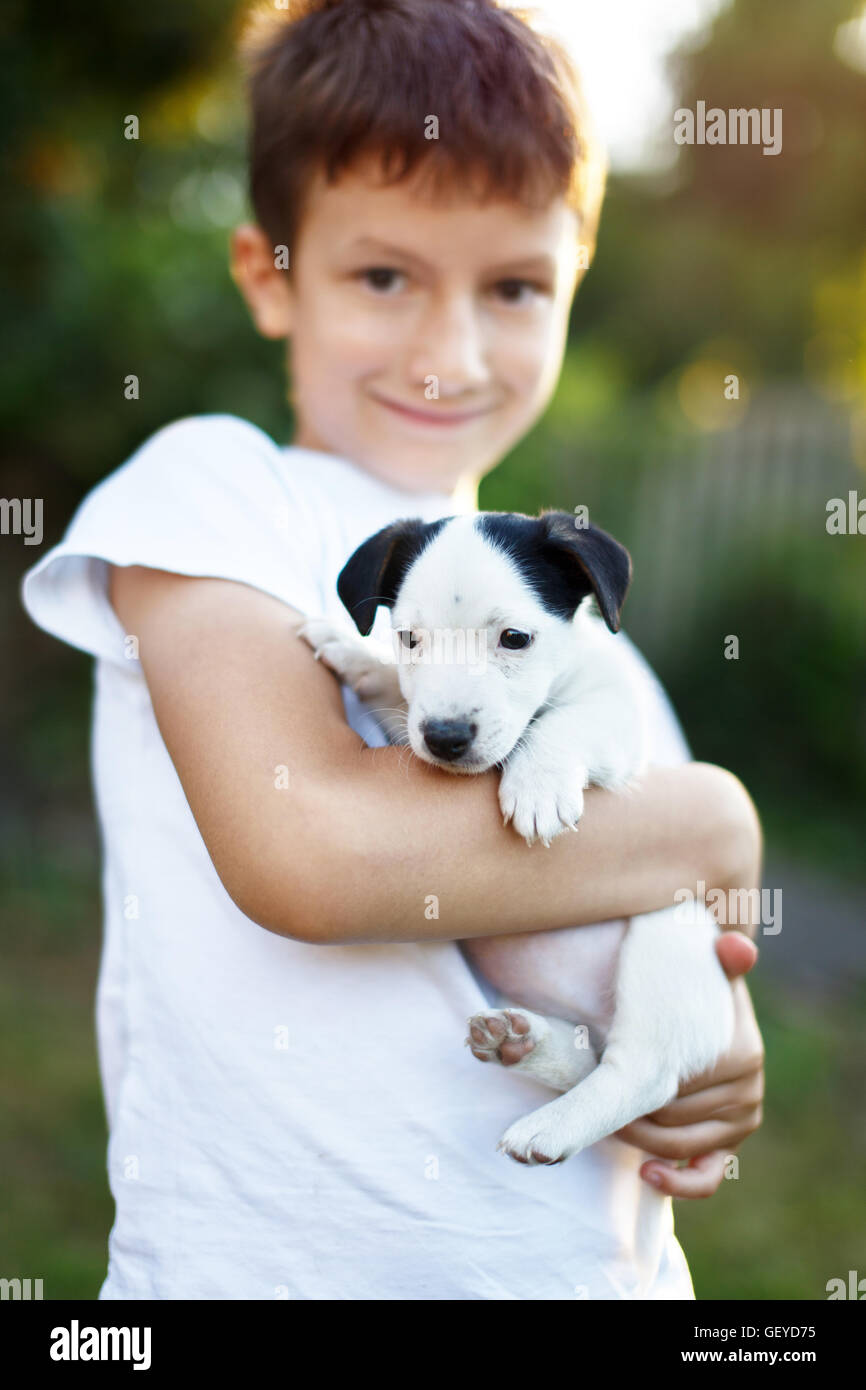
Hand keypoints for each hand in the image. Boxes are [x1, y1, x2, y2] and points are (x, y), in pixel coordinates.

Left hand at [613, 932, 763, 1197]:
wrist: (701, 1006)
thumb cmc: (689, 988)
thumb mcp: (700, 968)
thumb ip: (719, 957)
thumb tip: (736, 947)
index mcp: (742, 1054)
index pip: (673, 1085)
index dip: (630, 1083)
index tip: (596, 1070)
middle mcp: (748, 1091)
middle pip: (672, 1118)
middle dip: (629, 1109)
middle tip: (591, 1097)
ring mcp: (742, 1121)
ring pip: (677, 1145)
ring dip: (638, 1136)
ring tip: (605, 1119)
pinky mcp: (730, 1143)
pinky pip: (706, 1176)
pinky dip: (679, 1183)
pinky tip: (647, 1173)